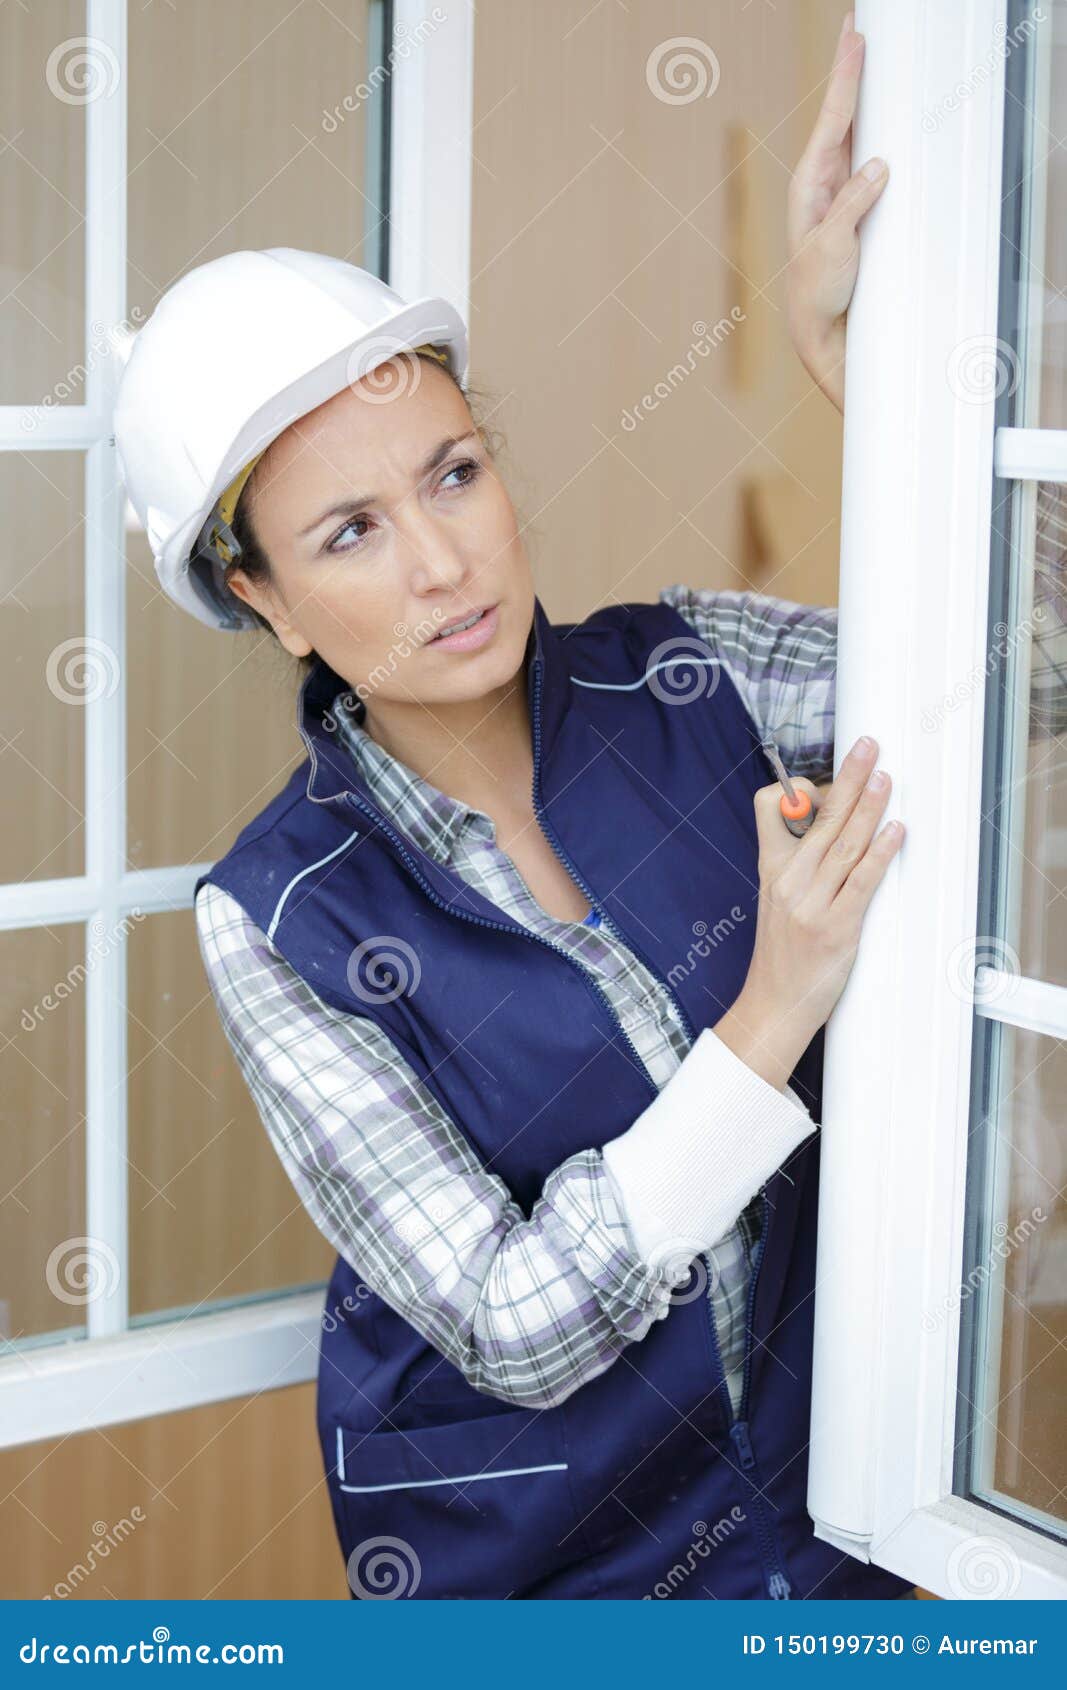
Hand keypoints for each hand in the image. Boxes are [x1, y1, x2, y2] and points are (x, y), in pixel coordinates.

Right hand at [713, 735, 903, 1090]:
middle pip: (821, 817)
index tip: (821, 782)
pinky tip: (895, 832)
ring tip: (885, 777)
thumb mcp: (777, 901)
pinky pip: (862, 881)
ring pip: (845, 843)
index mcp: (771, 870)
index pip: (771, 811)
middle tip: (867, 745)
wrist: (774, 1005)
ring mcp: (813, 904)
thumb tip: (831, 829)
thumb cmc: (781, 955)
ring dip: (869, 805)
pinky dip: (880, 853)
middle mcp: (790, 881)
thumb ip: (799, 865)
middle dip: (848, 777)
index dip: (798, 790)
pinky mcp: (838, 927)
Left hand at [785, 11, 887, 413]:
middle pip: (841, 114)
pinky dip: (875, 131)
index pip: (833, 119)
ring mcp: (837, 192)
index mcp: (809, 184)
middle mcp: (821, 181)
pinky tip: (882, 114)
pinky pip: (866, 159)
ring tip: (865, 56)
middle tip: (856, 27)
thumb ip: (852, 204)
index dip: (845, 77)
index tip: (855, 38)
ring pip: (853, 133)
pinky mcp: (853, 208)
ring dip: (861, 96)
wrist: (819, 330)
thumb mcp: (832, 247)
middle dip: (849, 71)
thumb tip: (879, 164)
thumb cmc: (817, 292)